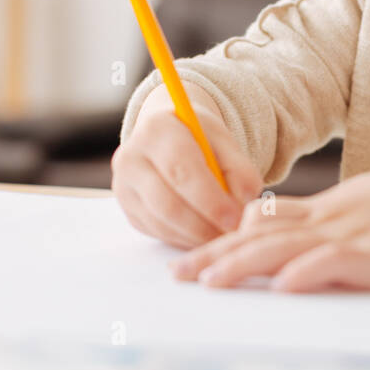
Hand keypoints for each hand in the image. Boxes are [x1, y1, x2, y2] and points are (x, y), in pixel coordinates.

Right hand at [112, 85, 262, 248]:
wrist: (168, 135)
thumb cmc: (199, 138)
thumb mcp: (224, 141)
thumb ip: (239, 169)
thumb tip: (244, 204)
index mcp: (157, 130)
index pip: (181, 170)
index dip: (210, 199)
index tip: (235, 218)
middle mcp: (131, 157)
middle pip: (167, 204)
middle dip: (204, 226)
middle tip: (231, 234)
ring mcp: (124, 186)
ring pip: (162, 224)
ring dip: (196, 236)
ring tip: (223, 234)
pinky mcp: (129, 209)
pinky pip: (158, 232)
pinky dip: (185, 238)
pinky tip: (204, 232)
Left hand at [169, 153, 369, 291]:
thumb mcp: (367, 207)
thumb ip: (329, 224)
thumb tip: (292, 240)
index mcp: (329, 210)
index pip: (263, 224)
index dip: (224, 242)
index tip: (192, 258)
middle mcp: (333, 219)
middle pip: (261, 236)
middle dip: (216, 256)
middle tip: (180, 275)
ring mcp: (356, 234)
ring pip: (287, 247)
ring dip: (243, 265)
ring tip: (210, 281)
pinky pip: (337, 262)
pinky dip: (307, 273)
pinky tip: (283, 285)